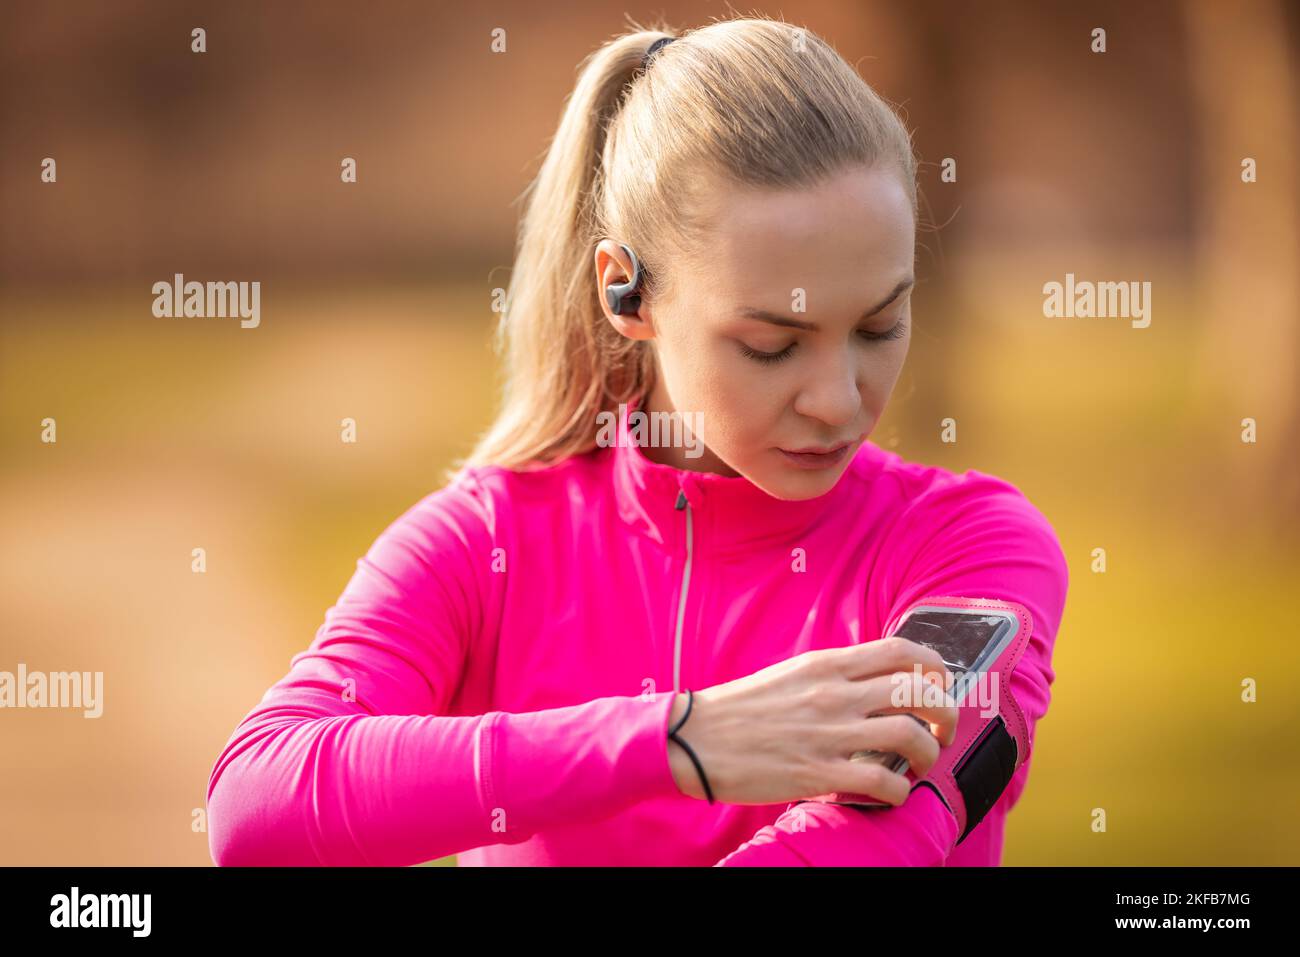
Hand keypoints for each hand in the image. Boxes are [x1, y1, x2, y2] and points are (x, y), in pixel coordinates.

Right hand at [666, 637, 956, 805]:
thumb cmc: (741, 708)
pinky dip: (900, 791)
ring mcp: (829, 733)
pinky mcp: (818, 773)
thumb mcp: (793, 673)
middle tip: (941, 729)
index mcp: (828, 664)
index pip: (903, 650)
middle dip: (946, 712)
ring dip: (930, 752)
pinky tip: (892, 793)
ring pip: (911, 734)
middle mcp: (835, 694)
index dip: (935, 667)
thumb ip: (835, 676)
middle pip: (920, 690)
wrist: (695, 738)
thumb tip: (874, 683)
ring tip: (921, 763)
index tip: (938, 686)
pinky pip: (882, 781)